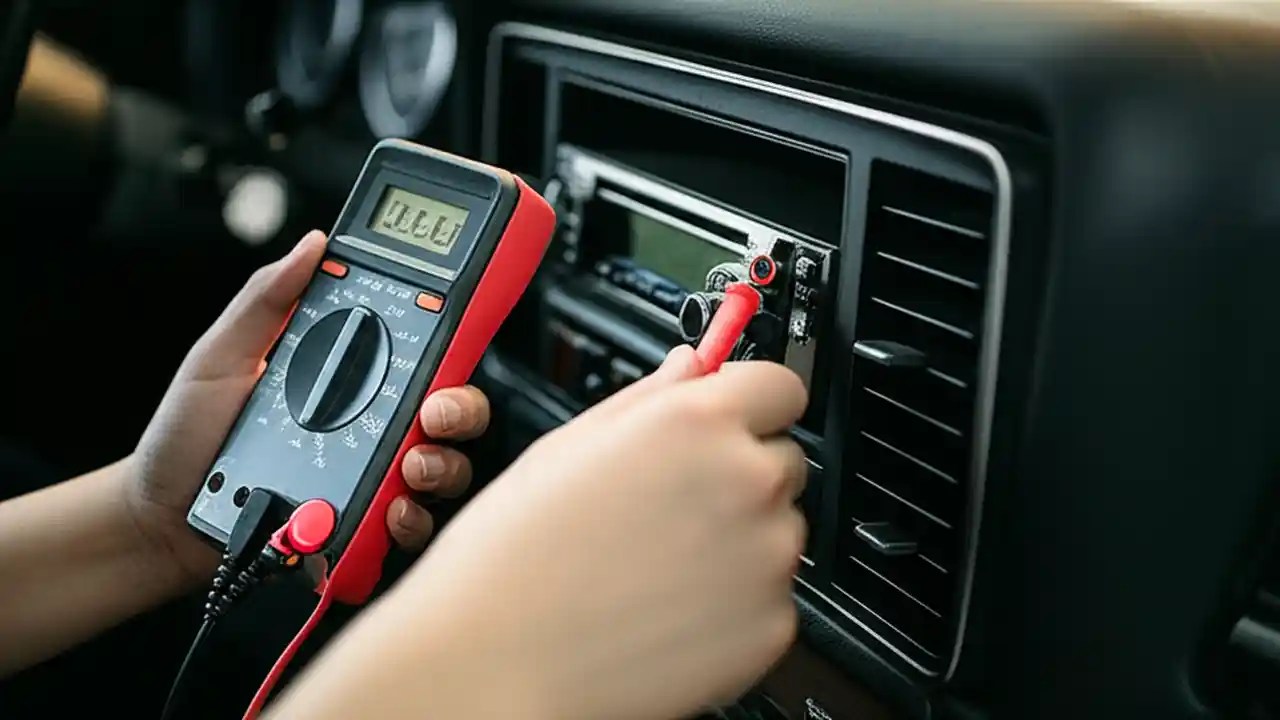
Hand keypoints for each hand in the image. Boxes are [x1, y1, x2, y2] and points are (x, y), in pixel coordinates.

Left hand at [126, 231, 488, 584]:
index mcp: (352, 379)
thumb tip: (312, 244)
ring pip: (446, 469)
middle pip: (454, 413)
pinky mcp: (362, 527)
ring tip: (408, 469)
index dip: (452, 343)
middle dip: (462, 409)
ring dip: (442, 466)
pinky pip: (413, 527)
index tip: (450, 337)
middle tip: (434, 414)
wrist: (160, 515)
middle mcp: (373, 428)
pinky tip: (389, 513)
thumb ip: (266, 299)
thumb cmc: (187, 435)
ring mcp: (372, 480)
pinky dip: (413, 522)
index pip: (423, 355)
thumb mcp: (221, 355)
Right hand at [272, 346, 809, 719]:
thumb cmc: (513, 556)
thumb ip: (649, 397)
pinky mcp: (771, 626)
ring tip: (658, 564)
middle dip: (740, 473)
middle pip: (782, 458)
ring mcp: (765, 558)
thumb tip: (691, 365)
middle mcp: (745, 481)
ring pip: (778, 529)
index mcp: (696, 422)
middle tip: (671, 506)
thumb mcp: (568, 445)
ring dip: (740, 539)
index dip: (751, 404)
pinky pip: (771, 596)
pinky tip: (669, 606)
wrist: (497, 664)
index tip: (732, 422)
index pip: (780, 386)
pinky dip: (736, 602)